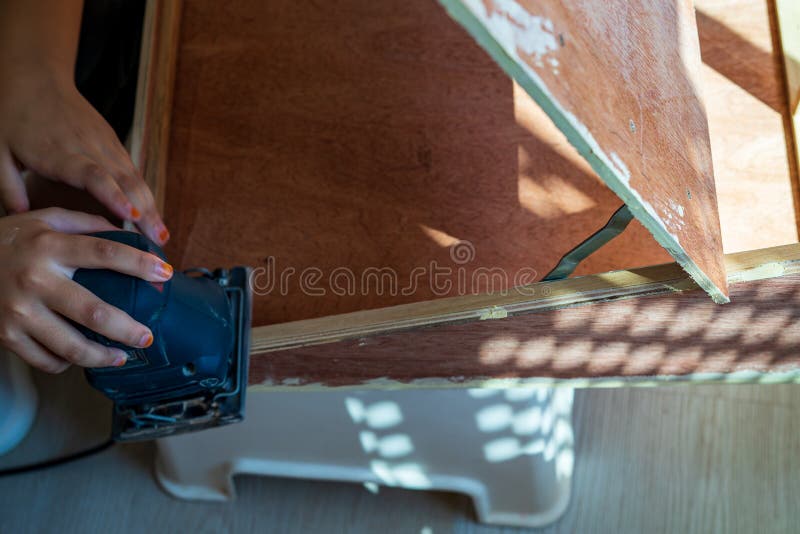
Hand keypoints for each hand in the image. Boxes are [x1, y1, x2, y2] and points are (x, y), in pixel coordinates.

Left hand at [0, 67, 168, 244]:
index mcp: (59, 151)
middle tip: (158, 241)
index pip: (93, 175)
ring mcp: (106, 144)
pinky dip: (146, 194)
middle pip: (124, 180)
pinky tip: (154, 216)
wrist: (35, 77)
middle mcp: (89, 147)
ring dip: (151, 206)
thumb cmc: (12, 115)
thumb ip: (8, 187)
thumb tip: (22, 219)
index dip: (113, 195)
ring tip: (163, 235)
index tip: (131, 216)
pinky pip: (133, 172)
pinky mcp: (113, 143)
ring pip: (135, 178)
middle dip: (144, 211)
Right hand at [0, 208, 172, 372]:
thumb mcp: (44, 220)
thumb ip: (86, 223)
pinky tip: (81, 357)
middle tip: (147, 337)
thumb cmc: (9, 240)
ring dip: (104, 356)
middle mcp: (34, 280)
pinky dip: (68, 363)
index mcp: (49, 246)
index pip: (105, 253)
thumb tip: (131, 232)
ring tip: (122, 355)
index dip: (140, 264)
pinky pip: (47, 359)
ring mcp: (18, 312)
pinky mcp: (6, 336)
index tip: (165, 273)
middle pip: (94, 313)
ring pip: (72, 347)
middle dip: (129, 330)